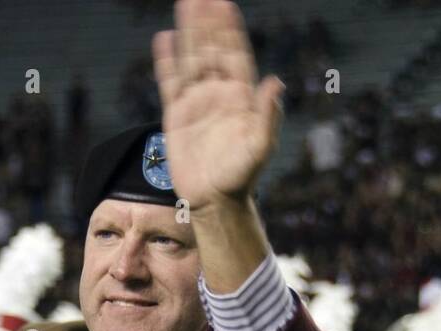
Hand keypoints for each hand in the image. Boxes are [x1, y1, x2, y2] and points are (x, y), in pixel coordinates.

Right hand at [152, 0, 283, 215]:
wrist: (214, 201)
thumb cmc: (241, 177)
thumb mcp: (260, 147)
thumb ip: (268, 115)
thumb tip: (276, 82)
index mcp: (241, 97)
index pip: (235, 55)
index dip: (229, 30)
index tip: (224, 3)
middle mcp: (219, 94)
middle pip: (212, 50)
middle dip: (207, 23)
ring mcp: (197, 102)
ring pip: (191, 59)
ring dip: (188, 32)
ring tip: (185, 3)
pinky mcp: (177, 115)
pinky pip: (170, 82)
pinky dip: (167, 61)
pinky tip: (165, 38)